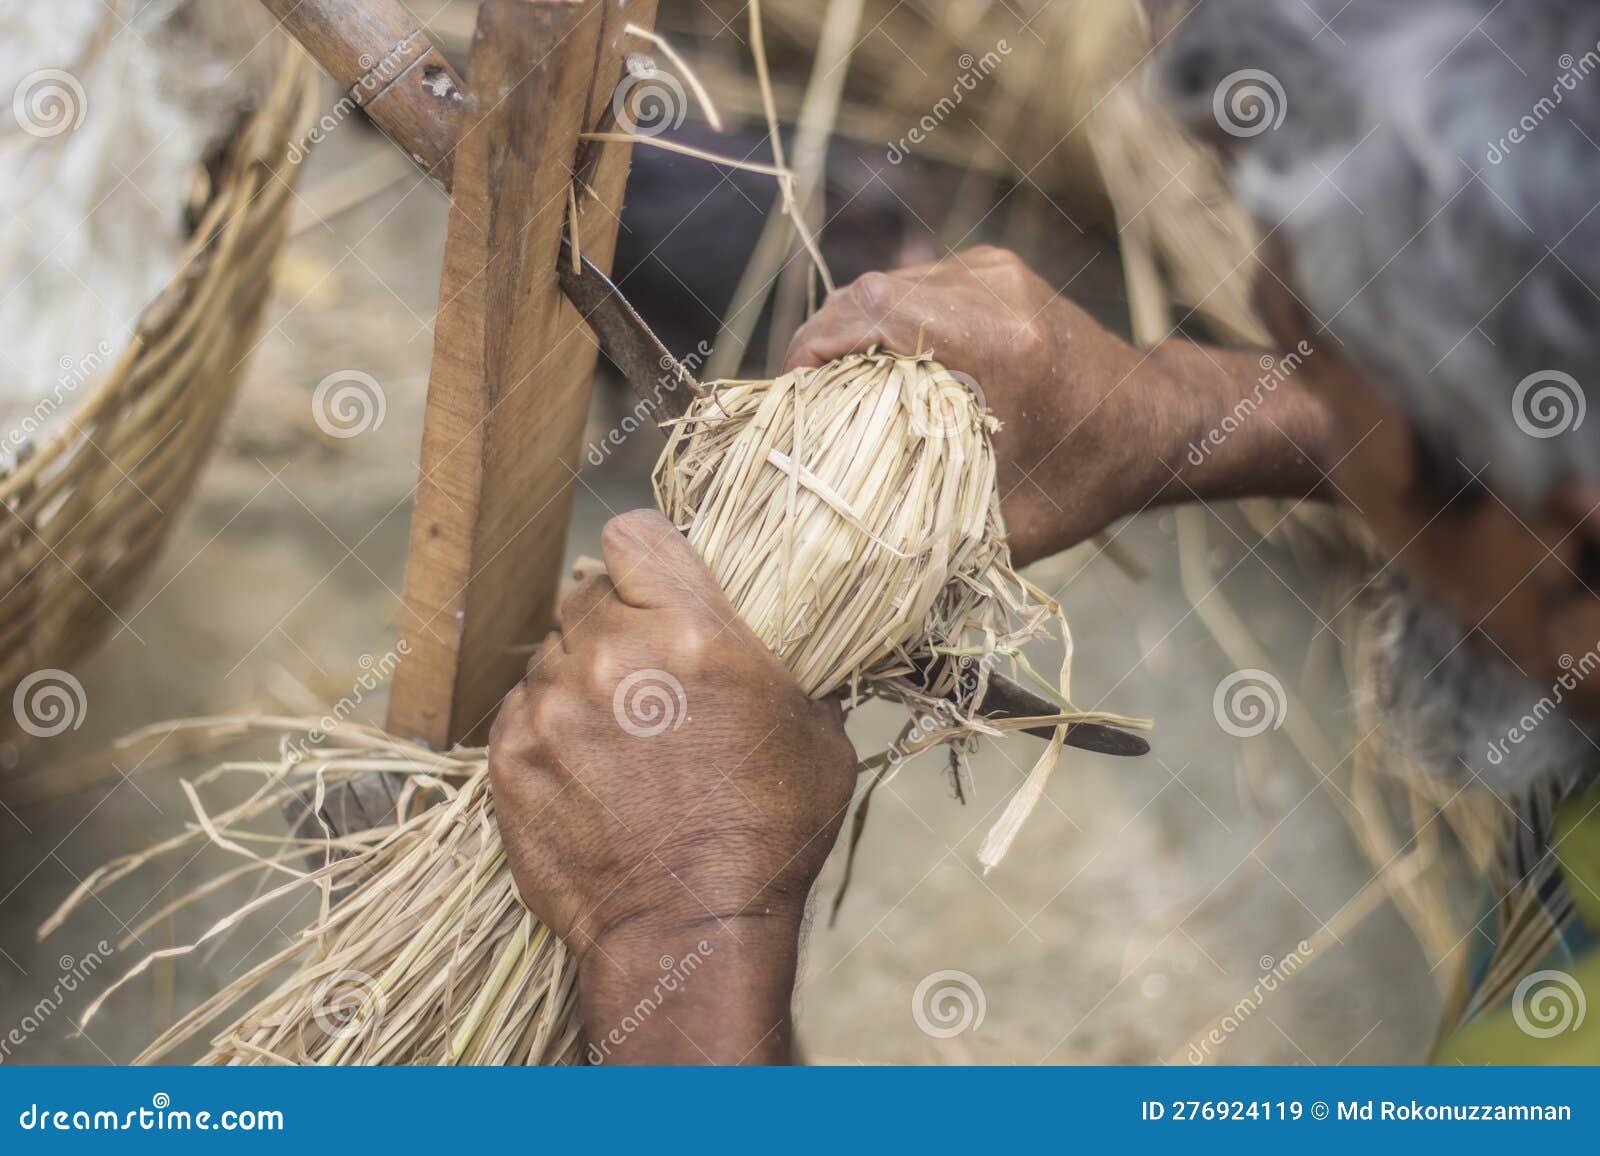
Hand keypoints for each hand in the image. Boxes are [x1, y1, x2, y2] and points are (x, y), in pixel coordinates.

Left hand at [488, 510, 856, 1061]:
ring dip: (578, 675)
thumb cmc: (769, 834)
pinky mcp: (508, 758)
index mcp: (691, 632)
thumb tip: (793, 646)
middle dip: (614, 620)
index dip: (646, 552)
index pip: (634, 533)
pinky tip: (586, 766)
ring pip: (550, 652)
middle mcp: (611, 656)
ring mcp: (550, 707)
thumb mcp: (816, 735)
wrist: (689, 931)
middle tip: (643, 669)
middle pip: (587, 592)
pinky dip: (546, 725)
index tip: (655, 578)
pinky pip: (518, 709)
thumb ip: (791, 668)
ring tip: (617, 730)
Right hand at [786, 246, 1332, 563]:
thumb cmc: (1088, 477)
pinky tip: (868, 367)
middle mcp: (995, 291)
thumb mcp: (1013, 523)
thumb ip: (936, 533)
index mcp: (1001, 343)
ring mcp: (995, 272)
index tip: (789, 389)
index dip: (818, 344)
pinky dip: (881, 321)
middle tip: (796, 396)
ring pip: (888, 282)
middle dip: (822, 338)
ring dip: (848, 328)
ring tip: (825, 385)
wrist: (1155, 420)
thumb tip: (852, 558)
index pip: (880, 312)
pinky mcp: (994, 271)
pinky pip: (913, 284)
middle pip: (873, 290)